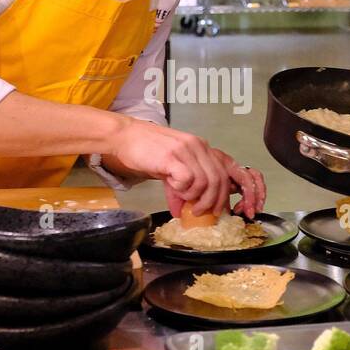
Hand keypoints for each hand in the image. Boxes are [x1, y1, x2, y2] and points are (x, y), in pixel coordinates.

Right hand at [109, 119, 265, 216]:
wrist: (124, 137)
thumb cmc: (145, 150)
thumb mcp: (169, 169)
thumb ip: (179, 188)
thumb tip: (182, 212)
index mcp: (201, 148)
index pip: (224, 172)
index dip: (225, 195)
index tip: (217, 210)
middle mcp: (197, 146)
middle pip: (218, 179)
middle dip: (212, 201)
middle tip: (200, 211)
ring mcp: (185, 150)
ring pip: (205, 181)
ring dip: (195, 197)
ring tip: (182, 198)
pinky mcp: (171, 157)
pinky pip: (187, 179)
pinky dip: (182, 190)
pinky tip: (173, 188)